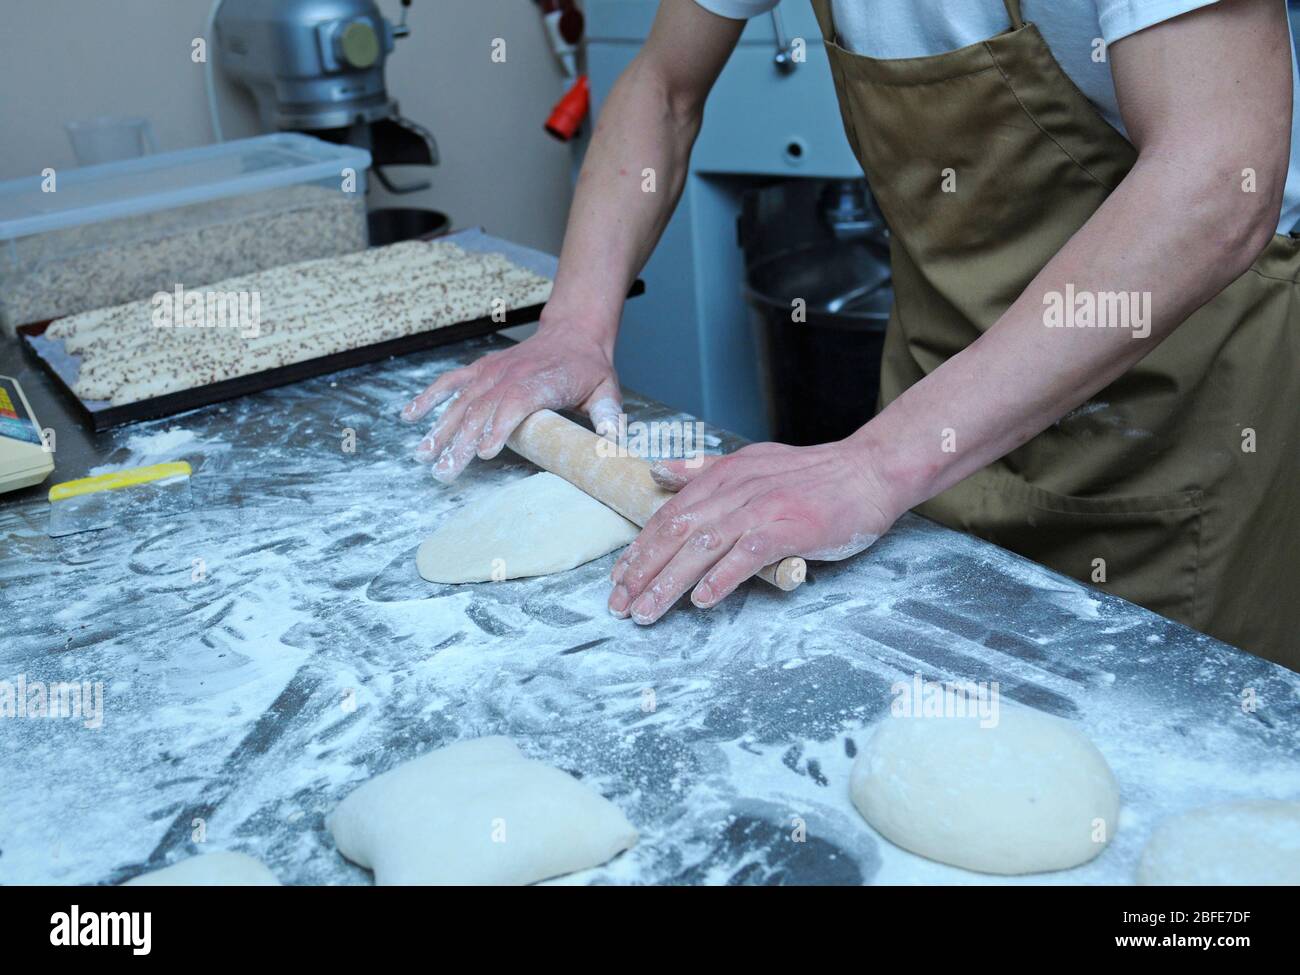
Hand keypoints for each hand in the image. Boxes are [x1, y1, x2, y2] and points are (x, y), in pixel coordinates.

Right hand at [402, 323, 621, 481]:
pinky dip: (428, 397)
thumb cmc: (588, 368)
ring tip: (423, 456)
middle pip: (480, 410)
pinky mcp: (481, 370)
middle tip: (443, 472)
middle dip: (459, 442)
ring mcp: (491, 373)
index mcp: (541, 382)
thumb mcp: (606, 391)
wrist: (573, 332)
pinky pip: (450, 382)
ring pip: (460, 402)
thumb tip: (614, 444)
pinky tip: (409, 417)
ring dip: (439, 429)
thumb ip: (608, 417)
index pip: (515, 404)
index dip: (498, 426)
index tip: (484, 451)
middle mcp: (511, 376)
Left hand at [608, 439, 900, 623]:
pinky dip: (721, 578)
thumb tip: (658, 472)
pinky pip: (747, 554)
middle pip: (676, 532)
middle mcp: (735, 490)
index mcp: (722, 476)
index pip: (669, 515)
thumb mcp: (751, 462)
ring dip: (669, 583)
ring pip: (702, 547)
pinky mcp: (790, 528)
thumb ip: (702, 470)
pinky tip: (701, 601)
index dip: (639, 549)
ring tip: (647, 612)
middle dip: (642, 572)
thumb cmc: (813, 475)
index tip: (618, 579)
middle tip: (619, 605)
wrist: (868, 471)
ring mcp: (762, 508)